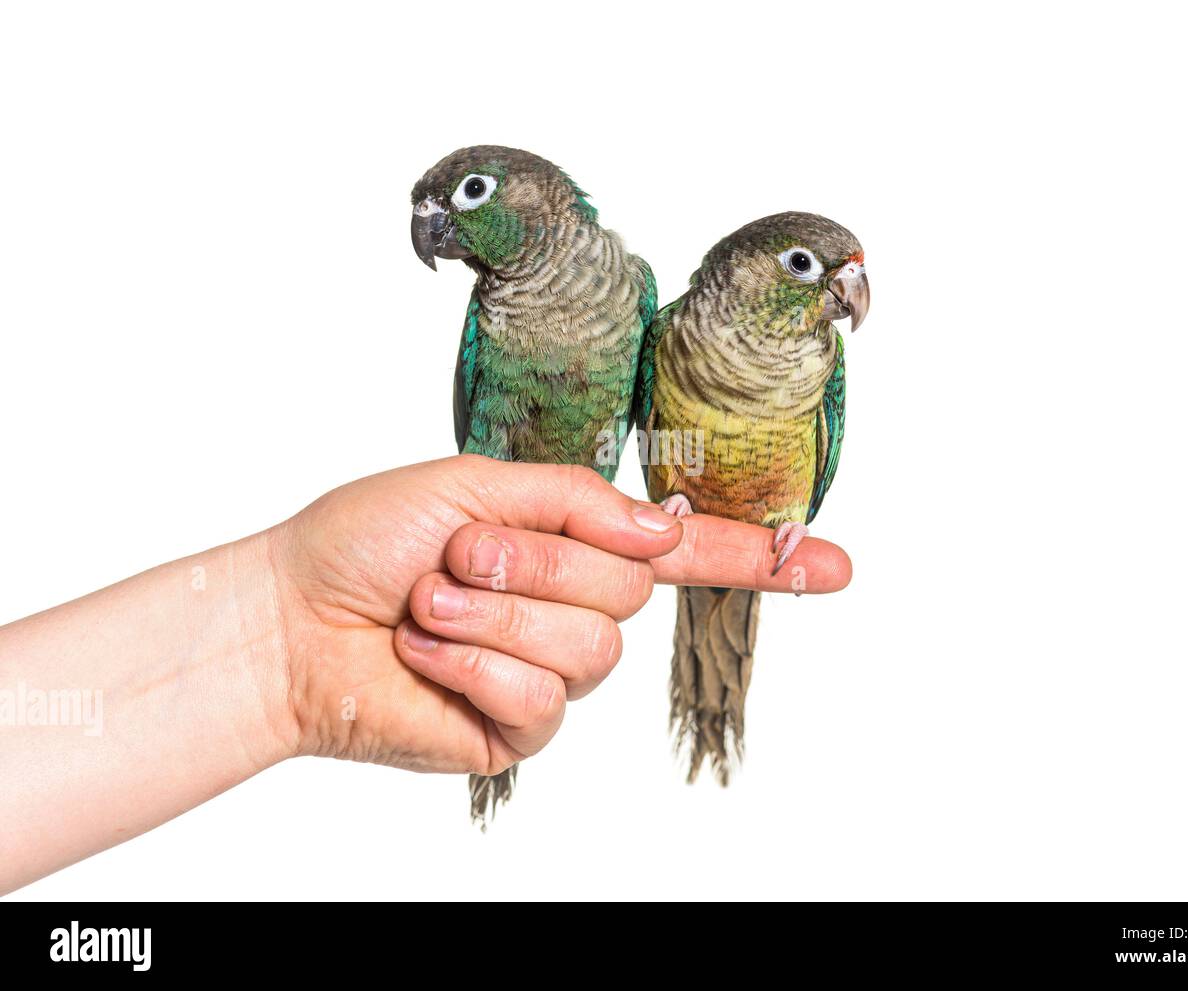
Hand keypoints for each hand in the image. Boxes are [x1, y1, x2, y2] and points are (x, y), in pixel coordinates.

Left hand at [268, 454, 851, 773]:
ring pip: (588, 645)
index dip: (760, 559)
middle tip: (459, 553)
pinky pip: (541, 695)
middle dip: (536, 560)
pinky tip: (428, 653)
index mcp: (574, 543)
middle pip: (627, 587)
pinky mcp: (518, 725)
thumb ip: (574, 500)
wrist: (294, 619)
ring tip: (430, 601)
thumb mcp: (473, 483)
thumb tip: (664, 529)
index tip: (832, 564)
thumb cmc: (368, 541)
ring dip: (496, 611)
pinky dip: (475, 663)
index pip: (687, 555)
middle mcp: (575, 607)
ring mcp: (550, 671)